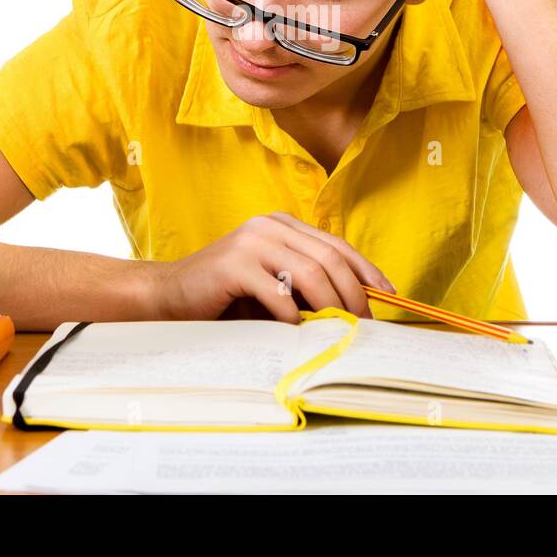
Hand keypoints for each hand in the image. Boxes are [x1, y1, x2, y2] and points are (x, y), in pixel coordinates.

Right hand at [150, 212, 395, 322]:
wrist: (170, 296)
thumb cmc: (226, 296)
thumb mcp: (273, 284)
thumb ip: (305, 285)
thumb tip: (354, 307)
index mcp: (282, 225)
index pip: (335, 244)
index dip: (365, 270)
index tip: (386, 295)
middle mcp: (269, 226)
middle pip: (328, 257)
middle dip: (353, 293)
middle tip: (363, 323)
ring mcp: (251, 242)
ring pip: (309, 272)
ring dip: (330, 305)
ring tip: (339, 329)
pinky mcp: (234, 264)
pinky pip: (278, 292)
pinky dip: (294, 315)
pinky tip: (297, 331)